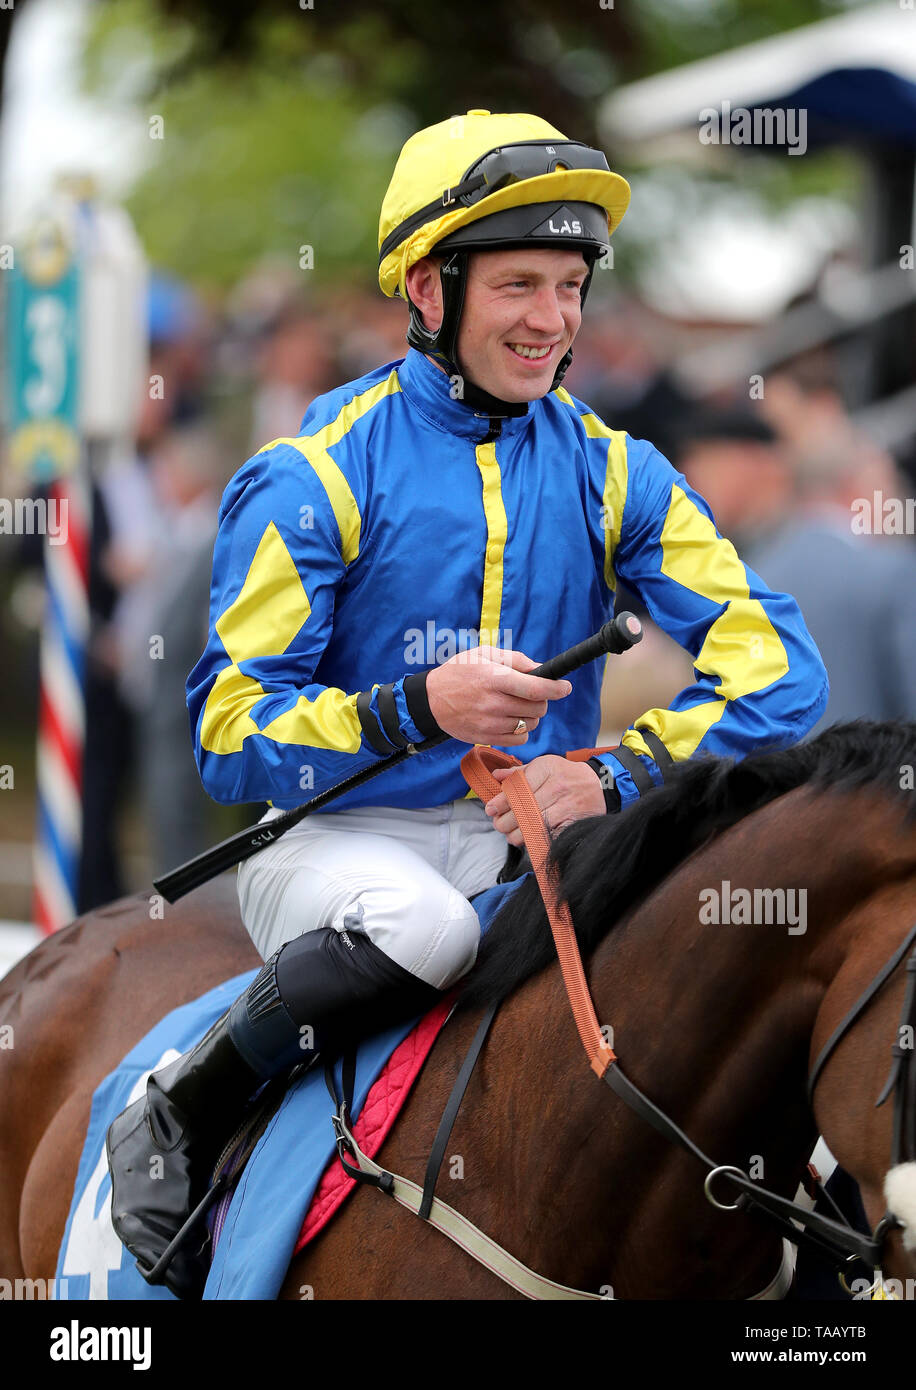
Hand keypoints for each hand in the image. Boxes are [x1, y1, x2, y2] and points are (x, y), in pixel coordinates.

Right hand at [425, 646, 571, 745]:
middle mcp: (493, 702)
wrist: (430, 700)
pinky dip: (521, 730)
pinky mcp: (486, 738)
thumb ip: (515, 659)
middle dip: (542, 700)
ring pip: (531, 723)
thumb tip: (541, 668)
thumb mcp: (483, 654)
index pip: (535, 688)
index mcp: (494, 678)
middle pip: (537, 707)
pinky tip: (510, 719)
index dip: (556, 689)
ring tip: (516, 705)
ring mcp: (490, 723)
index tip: (565, 687)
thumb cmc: (459, 672)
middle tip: (532, 693)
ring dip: (531, 715)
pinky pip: (520, 739)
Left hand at [483, 754, 606, 846]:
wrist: (601, 786)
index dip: (501, 801)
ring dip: (517, 833)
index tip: (491, 809)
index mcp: (547, 768)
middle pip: (522, 808)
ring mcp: (566, 805)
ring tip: (510, 834)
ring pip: (533, 824)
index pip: (517, 788)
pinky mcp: (572, 822)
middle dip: (505, 820)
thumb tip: (496, 776)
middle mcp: (557, 786)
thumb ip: (520, 772)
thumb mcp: (545, 765)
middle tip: (498, 824)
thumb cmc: (567, 775)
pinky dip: (534, 839)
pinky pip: (548, 834)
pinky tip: (528, 838)